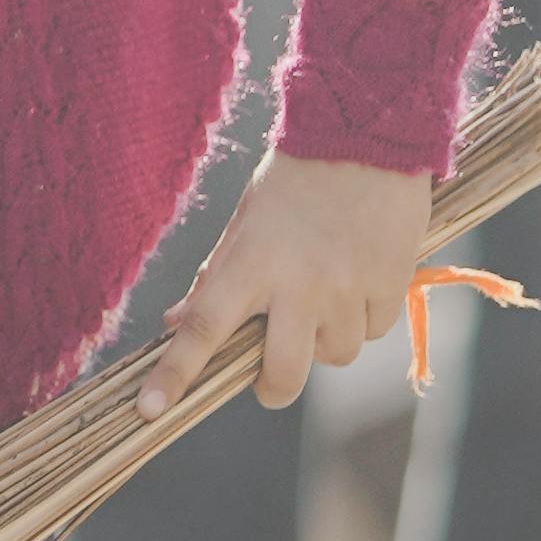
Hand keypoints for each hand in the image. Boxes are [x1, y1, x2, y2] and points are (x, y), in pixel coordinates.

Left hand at [145, 150, 436, 419]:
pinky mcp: (391, 282)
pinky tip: (360, 278)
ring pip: (335, 355)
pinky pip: (374, 330)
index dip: (174, 375)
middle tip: (268, 377)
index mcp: (251, 262)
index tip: (149, 410)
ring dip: (326, 340)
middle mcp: (298, 283)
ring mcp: (347, 287)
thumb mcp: (247, 219)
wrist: (369, 131)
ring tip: (327, 293)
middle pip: (281, 374)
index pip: (203, 329)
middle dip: (271, 387)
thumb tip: (178, 322)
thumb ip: (216, 274)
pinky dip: (364, 317)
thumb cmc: (298, 175)